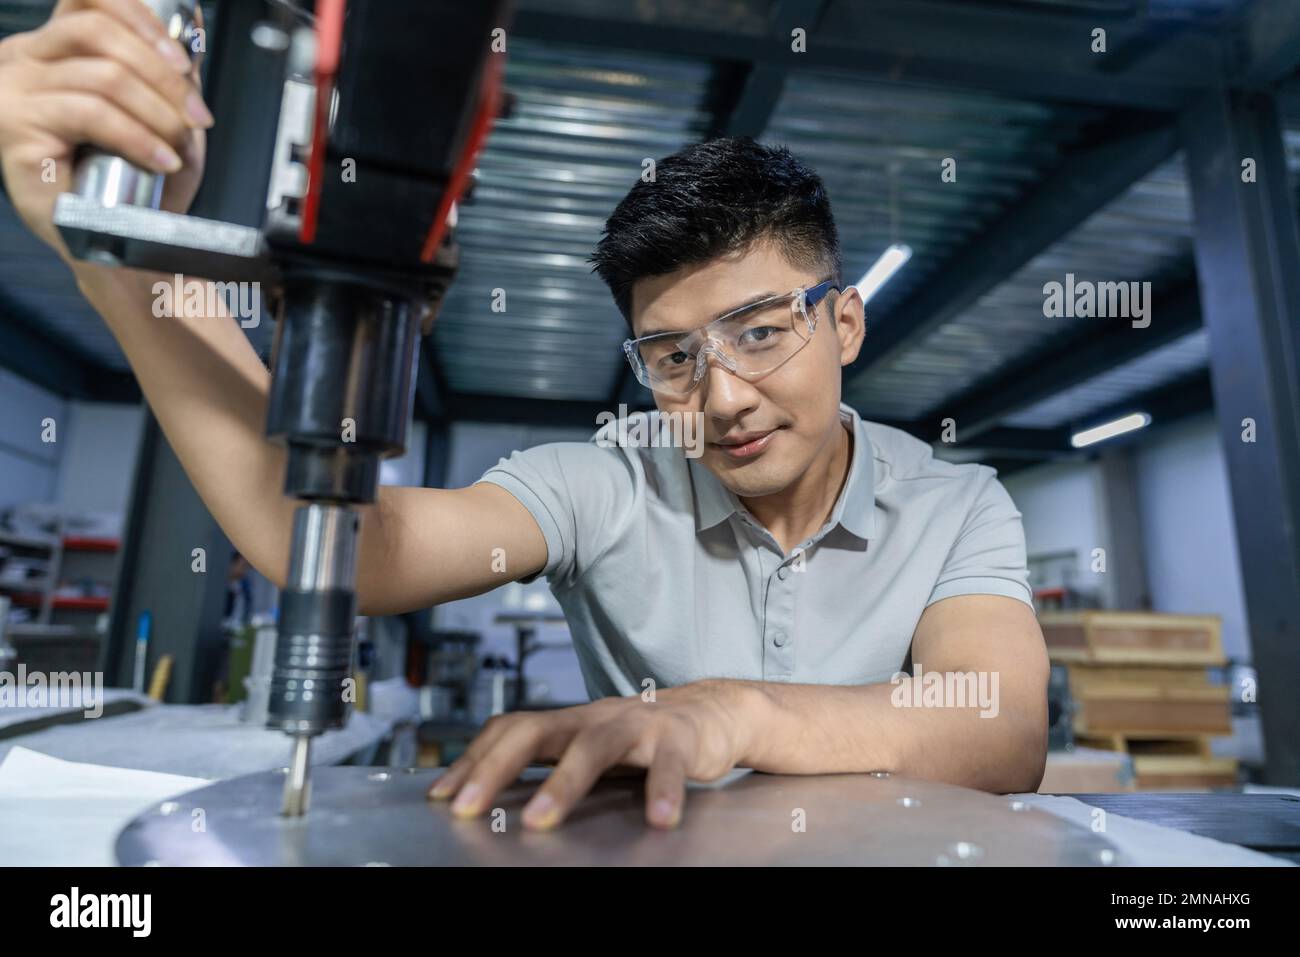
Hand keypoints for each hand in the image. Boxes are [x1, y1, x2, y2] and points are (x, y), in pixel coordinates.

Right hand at [0, 0, 208, 263]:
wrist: (117, 245)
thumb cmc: (135, 188)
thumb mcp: (161, 118)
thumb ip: (167, 75)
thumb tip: (188, 35)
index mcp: (55, 48)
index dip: (139, 16)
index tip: (181, 58)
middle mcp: (25, 58)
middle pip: (97, 31)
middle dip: (162, 73)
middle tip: (196, 113)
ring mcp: (15, 90)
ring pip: (101, 75)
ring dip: (157, 111)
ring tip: (177, 143)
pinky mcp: (16, 126)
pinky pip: (90, 113)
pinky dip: (138, 136)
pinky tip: (160, 158)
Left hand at [429, 679, 760, 829]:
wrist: (713, 712)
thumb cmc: (642, 738)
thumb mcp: (589, 746)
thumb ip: (551, 762)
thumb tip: (489, 793)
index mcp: (569, 722)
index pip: (508, 730)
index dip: (472, 760)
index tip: (441, 796)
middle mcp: (595, 717)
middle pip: (536, 730)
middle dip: (496, 768)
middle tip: (467, 807)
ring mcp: (636, 724)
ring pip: (594, 746)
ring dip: (564, 784)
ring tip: (540, 820)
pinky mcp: (678, 738)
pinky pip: (667, 765)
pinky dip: (662, 792)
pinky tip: (658, 820)